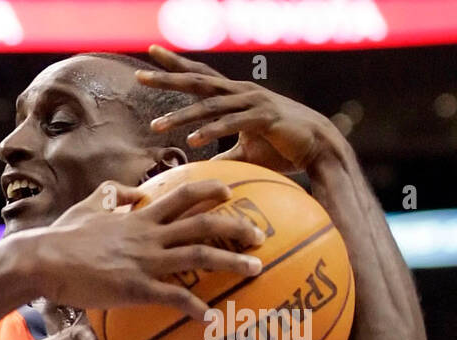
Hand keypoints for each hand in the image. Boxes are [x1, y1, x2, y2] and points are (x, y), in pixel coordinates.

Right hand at [29, 177, 264, 317]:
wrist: (42, 261)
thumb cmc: (60, 237)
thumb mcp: (87, 206)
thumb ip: (111, 195)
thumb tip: (127, 191)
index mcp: (138, 217)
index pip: (183, 194)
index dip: (210, 189)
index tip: (230, 191)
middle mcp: (148, 235)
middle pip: (204, 223)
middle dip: (237, 226)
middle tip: (259, 235)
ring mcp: (145, 261)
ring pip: (200, 256)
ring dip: (232, 262)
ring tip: (256, 270)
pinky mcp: (137, 288)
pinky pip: (175, 298)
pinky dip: (196, 309)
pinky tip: (211, 319)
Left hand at [138, 45, 346, 174]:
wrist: (318, 147)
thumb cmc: (281, 147)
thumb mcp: (244, 150)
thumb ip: (223, 153)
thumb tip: (203, 166)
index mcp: (234, 95)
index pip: (200, 76)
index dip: (176, 66)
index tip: (150, 56)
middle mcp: (241, 92)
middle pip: (198, 82)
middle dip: (167, 77)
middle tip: (139, 75)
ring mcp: (253, 102)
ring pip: (210, 105)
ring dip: (181, 116)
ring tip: (155, 126)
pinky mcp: (264, 118)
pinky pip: (232, 124)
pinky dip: (211, 132)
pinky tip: (192, 141)